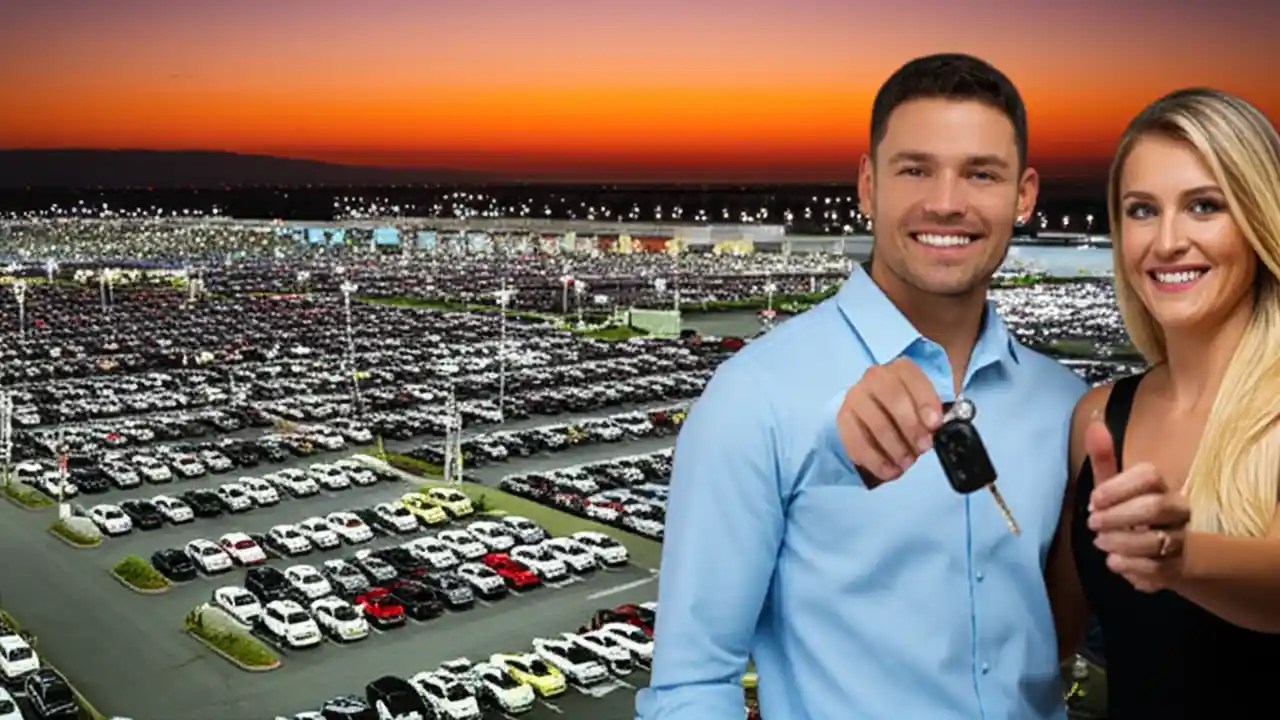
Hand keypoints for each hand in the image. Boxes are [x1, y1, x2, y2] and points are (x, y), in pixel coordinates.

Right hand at [835, 357, 942, 486]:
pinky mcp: (843, 419)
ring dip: (894, 447)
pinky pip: (856, 441)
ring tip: (907, 463)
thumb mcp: (926, 405)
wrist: (881, 410)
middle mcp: (875, 377)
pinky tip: (889, 470)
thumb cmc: (910, 409)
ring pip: (875, 422)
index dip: (925, 403)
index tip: (935, 425)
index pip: (913, 380)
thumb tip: (934, 431)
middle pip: (892, 398)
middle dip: (911, 427)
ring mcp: (856, 397)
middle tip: (923, 448)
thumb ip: (933, 415)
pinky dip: (875, 460)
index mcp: (901, 369)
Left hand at [1084, 420, 1190, 591]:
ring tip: (1101, 544)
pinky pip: (1158, 570)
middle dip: (1117, 516)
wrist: (1156, 552)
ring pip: (1158, 541)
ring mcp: (1182, 540)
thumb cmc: (1129, 512)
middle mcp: (1179, 510)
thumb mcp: (1113, 487)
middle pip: (1154, 507)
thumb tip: (1093, 423)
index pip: (1148, 476)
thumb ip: (1103, 459)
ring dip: (1122, 543)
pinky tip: (1116, 563)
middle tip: (1092, 524)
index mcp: (1161, 485)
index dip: (1117, 487)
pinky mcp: (1179, 568)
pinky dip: (1132, 568)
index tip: (1093, 500)